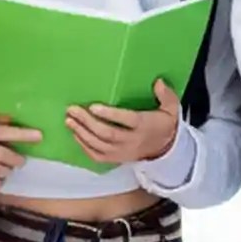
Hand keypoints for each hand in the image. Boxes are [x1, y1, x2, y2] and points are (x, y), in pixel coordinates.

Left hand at [65, 80, 180, 164]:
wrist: (165, 149)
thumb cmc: (163, 124)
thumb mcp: (171, 108)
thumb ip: (166, 95)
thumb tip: (158, 82)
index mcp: (145, 126)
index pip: (127, 121)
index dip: (110, 115)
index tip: (94, 106)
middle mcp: (132, 141)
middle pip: (108, 134)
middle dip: (88, 123)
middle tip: (73, 110)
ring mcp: (123, 152)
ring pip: (99, 146)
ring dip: (82, 133)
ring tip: (69, 121)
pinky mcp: (117, 159)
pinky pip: (97, 156)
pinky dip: (84, 147)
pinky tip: (75, 135)